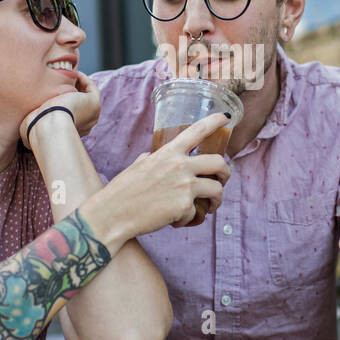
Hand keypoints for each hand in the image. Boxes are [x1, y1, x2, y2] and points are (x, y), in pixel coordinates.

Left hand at [18, 72, 101, 144]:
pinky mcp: (94, 104)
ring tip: (66, 74)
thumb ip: (33, 124)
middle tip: (60, 80)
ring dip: (78, 84)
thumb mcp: (33, 126)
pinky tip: (73, 73)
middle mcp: (85, 125)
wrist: (48, 126)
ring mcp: (91, 115)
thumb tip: (24, 129)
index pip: (70, 113)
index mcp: (71, 131)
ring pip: (86, 96)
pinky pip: (92, 88)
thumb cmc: (37, 129)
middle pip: (80, 104)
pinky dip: (83, 79)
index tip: (52, 89)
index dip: (62, 99)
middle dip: (71, 91)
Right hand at [85, 113, 231, 241]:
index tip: (226, 118)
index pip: (197, 130)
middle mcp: (180, 166)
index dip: (215, 121)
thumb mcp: (138, 165)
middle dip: (226, 172)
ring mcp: (184, 186)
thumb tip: (156, 157)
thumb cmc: (122, 191)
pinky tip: (176, 221)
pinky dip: (188, 219)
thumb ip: (154, 158)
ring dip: (216, 200)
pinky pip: (196, 213)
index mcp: (168, 153)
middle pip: (219, 163)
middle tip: (222, 179)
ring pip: (216, 190)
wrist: (113, 214)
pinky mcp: (184, 207)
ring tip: (209, 207)